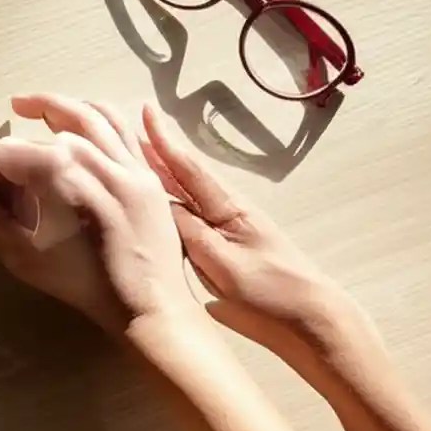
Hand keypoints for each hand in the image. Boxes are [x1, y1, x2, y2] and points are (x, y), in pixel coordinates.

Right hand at [0, 94, 196, 333]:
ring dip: (53, 106)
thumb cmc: (82, 283)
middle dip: (8, 154)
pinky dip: (98, 114)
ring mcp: (125, 158)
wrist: (146, 304)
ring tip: (30, 106)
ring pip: (86, 114)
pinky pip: (122, 128)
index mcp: (57, 170)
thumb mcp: (23, 256)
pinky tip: (84, 115)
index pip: (4, 155)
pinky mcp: (146, 170)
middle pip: (39, 136)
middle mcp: (91, 152)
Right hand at [140, 105, 356, 358]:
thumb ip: (188, 232)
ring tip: (129, 159)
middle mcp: (221, 212)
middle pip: (181, 176)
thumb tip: (154, 202)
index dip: (163, 140)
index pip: (186, 167)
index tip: (145, 110)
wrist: (307, 320)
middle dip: (153, 152)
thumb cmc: (269, 290)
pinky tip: (151, 206)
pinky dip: (163, 205)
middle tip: (123, 129)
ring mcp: (220, 231)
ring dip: (155, 176)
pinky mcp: (218, 252)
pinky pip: (183, 220)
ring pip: (180, 197)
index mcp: (225, 208)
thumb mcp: (222, 262)